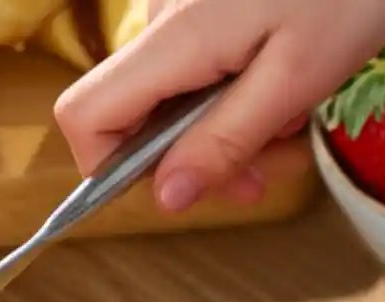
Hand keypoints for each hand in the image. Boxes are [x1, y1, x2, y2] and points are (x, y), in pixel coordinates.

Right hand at [54, 0, 384, 210]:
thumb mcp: (299, 77)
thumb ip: (226, 140)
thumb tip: (165, 199)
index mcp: (174, 39)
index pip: (84, 115)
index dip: (111, 166)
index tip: (179, 187)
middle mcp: (161, 18)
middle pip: (133, 115)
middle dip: (196, 157)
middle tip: (270, 167)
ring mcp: (180, 7)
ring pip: (172, 96)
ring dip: (226, 126)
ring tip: (294, 117)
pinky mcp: (203, 3)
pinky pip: (196, 66)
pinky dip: (234, 90)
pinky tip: (286, 81)